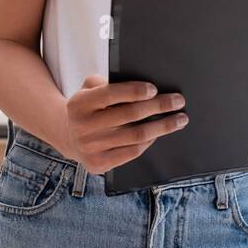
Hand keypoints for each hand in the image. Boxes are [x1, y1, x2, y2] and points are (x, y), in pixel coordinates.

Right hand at [58, 76, 187, 173]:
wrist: (68, 136)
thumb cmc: (89, 108)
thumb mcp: (89, 89)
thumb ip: (108, 83)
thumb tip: (145, 88)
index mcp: (78, 103)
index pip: (110, 94)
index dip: (134, 91)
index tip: (155, 89)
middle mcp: (82, 126)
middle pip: (129, 115)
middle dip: (158, 107)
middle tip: (178, 101)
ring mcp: (89, 147)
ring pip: (136, 136)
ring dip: (162, 126)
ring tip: (179, 119)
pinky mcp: (98, 164)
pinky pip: (132, 152)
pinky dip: (149, 142)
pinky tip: (159, 134)